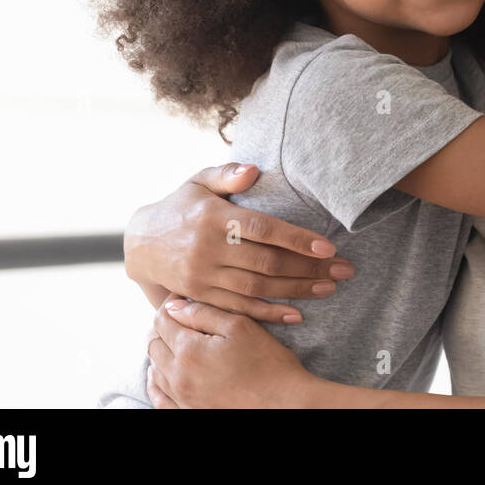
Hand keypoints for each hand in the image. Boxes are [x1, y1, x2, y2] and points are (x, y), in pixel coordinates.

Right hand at [123, 163, 354, 323]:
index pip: (261, 229)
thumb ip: (226, 173)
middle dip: (309, 269)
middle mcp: (208, 250)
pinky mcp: (200, 297)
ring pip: (257, 289)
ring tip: (330, 289)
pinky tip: (296, 314)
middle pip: (266, 263)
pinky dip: (269, 314)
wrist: (139, 244)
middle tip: (344, 270)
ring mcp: (203, 277)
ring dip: (297, 292)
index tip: (328, 248)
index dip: (296, 239)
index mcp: (213, 218)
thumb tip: (253, 170)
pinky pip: (239, 309)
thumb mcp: (198, 182)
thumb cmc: (180, 207)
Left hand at [145, 297, 313, 407]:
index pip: (162, 320)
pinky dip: (157, 383)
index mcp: (189, 350)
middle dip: (165, 329)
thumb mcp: (240, 326)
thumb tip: (174, 306)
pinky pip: (159, 399)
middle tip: (183, 322)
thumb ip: (204, 313)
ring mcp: (181, 398)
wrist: (283, 402)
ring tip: (179, 344)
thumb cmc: (267, 362)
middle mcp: (178, 376)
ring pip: (155, 370)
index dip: (171, 306)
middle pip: (154, 344)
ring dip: (162, 354)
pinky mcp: (187, 412)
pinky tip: (165, 374)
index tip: (183, 300)